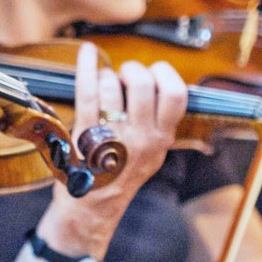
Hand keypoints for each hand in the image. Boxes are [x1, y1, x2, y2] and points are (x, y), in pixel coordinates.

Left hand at [44, 44, 185, 247]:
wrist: (93, 209)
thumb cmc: (119, 175)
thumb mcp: (152, 154)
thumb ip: (158, 124)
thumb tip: (156, 83)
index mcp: (161, 139)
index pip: (176, 95)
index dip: (164, 74)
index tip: (153, 73)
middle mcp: (141, 138)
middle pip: (143, 84)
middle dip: (132, 69)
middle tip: (124, 74)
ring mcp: (112, 137)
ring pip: (112, 87)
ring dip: (107, 76)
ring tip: (105, 84)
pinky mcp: (85, 136)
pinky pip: (87, 93)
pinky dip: (85, 67)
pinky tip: (86, 52)